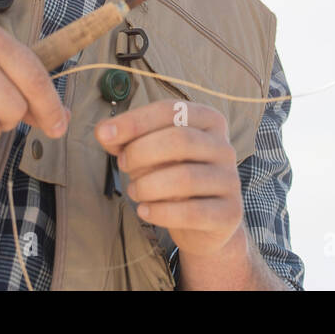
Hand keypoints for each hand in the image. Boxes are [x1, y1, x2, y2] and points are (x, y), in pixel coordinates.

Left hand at [95, 99, 242, 257]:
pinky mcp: (230, 212)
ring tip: (134, 191)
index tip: (104, 134)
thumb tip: (104, 132)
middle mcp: (224, 146)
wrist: (205, 223)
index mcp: (207, 120)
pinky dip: (160, 212)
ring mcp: (230, 180)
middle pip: (180, 140)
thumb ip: (128, 139)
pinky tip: (144, 211)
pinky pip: (192, 212)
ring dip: (148, 185)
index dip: (135, 121)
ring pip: (185, 177)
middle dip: (141, 152)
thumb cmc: (173, 176)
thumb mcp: (151, 152)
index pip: (171, 110)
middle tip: (123, 165)